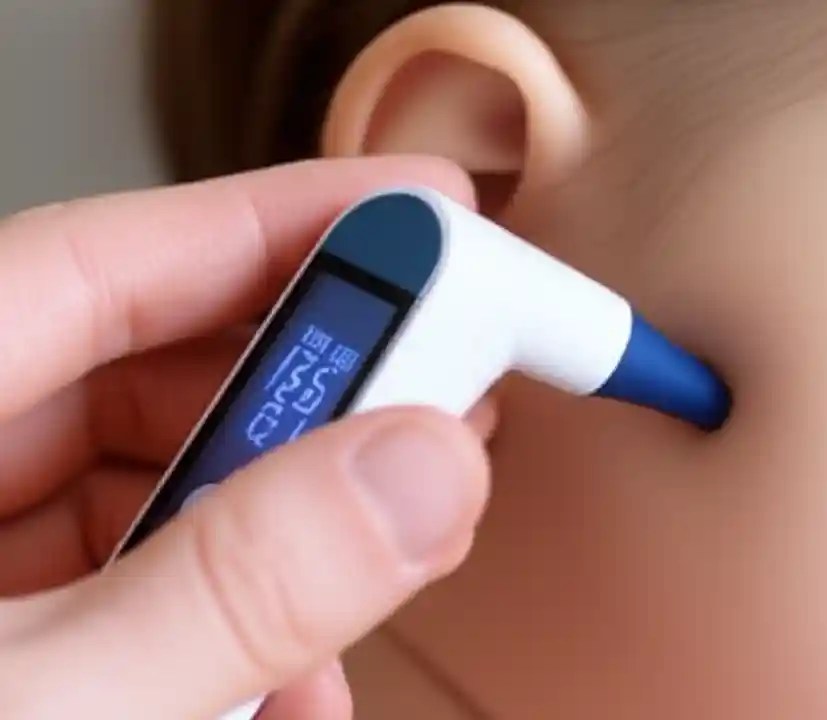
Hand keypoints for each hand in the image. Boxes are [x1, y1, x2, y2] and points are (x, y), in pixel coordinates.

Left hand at [0, 158, 492, 718]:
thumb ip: (230, 584)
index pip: (95, 266)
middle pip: (150, 375)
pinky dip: (239, 624)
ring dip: (295, 538)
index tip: (418, 212)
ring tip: (376, 583)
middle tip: (439, 407)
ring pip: (165, 491)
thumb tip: (418, 468)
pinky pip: (143, 593)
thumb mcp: (43, 704)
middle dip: (313, 403)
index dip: (271, 223)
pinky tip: (291, 682)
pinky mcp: (21, 647)